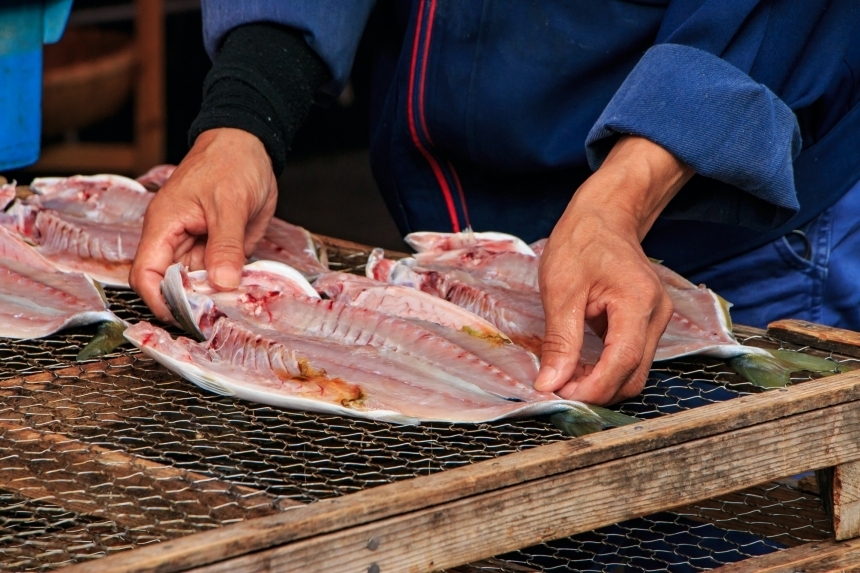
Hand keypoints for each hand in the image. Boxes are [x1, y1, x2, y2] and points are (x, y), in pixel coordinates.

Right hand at [129, 128, 277, 322]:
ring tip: (235, 310)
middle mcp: (176, 239)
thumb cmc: (231, 162)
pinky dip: (230, 287)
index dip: (158, 299)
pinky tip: (245, 296)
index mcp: (164, 225)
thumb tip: (222, 283)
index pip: (146, 273)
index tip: (183, 317)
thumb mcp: (231, 204)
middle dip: (191, 304)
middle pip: (171, 285)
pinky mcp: (219, 249)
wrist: (250, 145)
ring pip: (197, 284)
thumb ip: (226, 245)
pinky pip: (219, 275)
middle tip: (218, 319)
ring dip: (213, 298)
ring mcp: (198, 245)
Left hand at [534, 136, 693, 404]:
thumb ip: (560, 341)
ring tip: (564, 377)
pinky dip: (606, 370)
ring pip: (634, 372)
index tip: (559, 394)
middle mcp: (657, 315)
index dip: (593, 387)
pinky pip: (630, 359)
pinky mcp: (648, 324)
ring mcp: (657, 321)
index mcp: (638, 302)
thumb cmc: (581, 243)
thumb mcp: (561, 290)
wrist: (605, 215)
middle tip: (556, 387)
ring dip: (600, 383)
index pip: (623, 362)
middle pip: (633, 375)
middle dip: (596, 390)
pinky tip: (579, 366)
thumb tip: (550, 384)